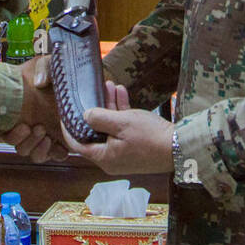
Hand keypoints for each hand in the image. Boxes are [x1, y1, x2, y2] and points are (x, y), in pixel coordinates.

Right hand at [4, 56, 67, 162]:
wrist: (73, 78)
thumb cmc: (55, 72)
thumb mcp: (47, 63)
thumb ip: (43, 68)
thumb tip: (39, 82)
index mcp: (21, 113)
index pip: (7, 133)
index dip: (13, 136)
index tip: (24, 126)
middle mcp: (30, 127)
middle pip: (20, 147)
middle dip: (27, 142)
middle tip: (39, 128)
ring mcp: (46, 135)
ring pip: (34, 155)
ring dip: (38, 149)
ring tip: (47, 135)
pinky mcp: (62, 140)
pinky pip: (55, 156)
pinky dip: (55, 154)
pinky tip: (60, 145)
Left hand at [61, 83, 176, 175]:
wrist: (179, 146)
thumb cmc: (150, 137)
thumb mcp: (121, 123)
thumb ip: (99, 118)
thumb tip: (85, 115)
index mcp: (103, 157)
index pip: (77, 144)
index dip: (68, 127)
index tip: (64, 112)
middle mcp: (111, 159)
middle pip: (95, 133)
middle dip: (94, 110)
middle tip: (90, 92)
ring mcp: (124, 153)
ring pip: (110, 128)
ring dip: (110, 107)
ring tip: (109, 86)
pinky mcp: (136, 147)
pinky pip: (123, 130)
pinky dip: (122, 113)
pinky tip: (121, 93)